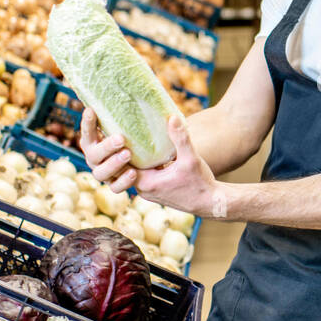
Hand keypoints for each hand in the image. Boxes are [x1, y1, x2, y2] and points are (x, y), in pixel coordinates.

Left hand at [79, 109, 222, 217]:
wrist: (210, 203)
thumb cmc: (200, 183)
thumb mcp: (191, 159)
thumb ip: (180, 138)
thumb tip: (171, 117)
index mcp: (146, 183)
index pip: (119, 166)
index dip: (112, 150)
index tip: (110, 132)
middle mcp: (143, 188)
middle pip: (120, 169)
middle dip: (115, 152)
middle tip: (112, 131)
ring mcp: (147, 190)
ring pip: (128, 172)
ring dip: (125, 158)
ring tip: (122, 137)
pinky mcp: (154, 189)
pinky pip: (138, 174)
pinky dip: (136, 163)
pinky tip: (139, 148)